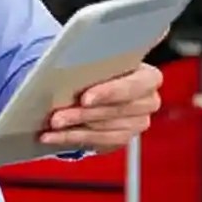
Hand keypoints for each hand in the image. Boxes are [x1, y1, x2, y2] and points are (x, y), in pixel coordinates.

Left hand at [40, 62, 163, 153]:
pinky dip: (72, 139)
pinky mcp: (122, 138)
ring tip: (52, 126)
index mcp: (148, 77)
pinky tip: (53, 137)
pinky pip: (98, 142)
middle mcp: (148, 101)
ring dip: (74, 129)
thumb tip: (66, 64)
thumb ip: (91, 61)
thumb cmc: (100, 68)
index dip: (109, 92)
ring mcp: (137, 122)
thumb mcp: (97, 59)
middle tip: (57, 117)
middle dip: (83, 115)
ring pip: (105, 129)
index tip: (85, 99)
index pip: (134, 85)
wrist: (100, 84)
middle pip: (116, 111)